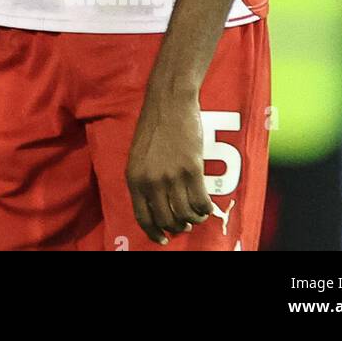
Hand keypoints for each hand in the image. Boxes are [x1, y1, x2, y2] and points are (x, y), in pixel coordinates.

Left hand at [124, 88, 214, 245]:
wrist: (169, 102)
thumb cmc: (155, 126)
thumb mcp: (138, 155)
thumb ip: (144, 179)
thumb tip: (156, 206)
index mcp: (134, 177)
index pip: (142, 217)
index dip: (154, 232)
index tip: (163, 239)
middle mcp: (150, 180)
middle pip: (166, 220)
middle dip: (177, 226)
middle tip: (185, 224)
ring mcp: (171, 176)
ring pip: (185, 214)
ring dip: (194, 219)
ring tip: (198, 214)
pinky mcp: (192, 169)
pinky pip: (201, 202)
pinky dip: (206, 209)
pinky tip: (208, 206)